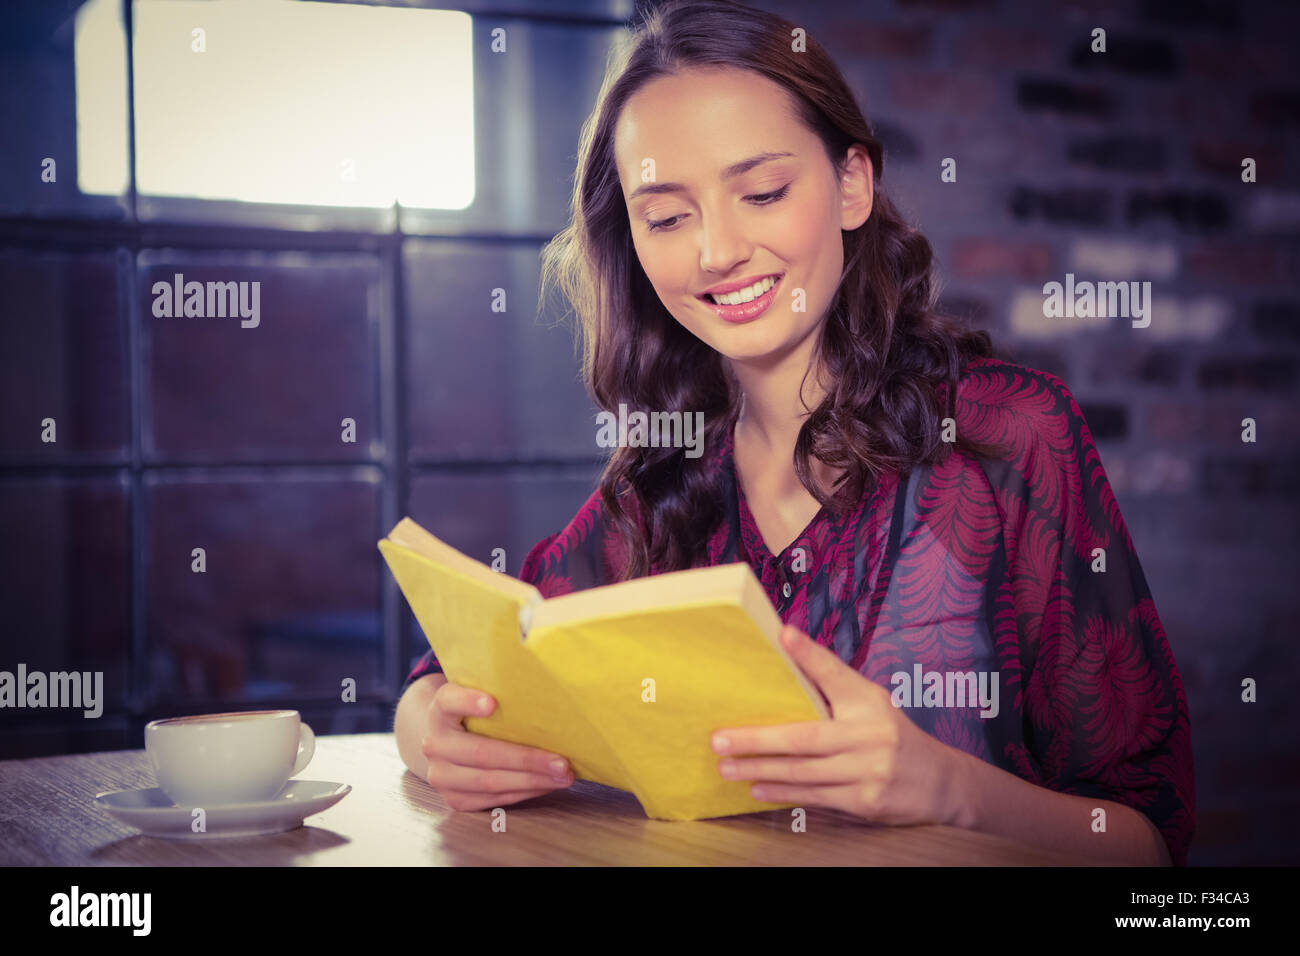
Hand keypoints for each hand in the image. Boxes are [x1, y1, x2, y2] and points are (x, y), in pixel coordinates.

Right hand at [421, 680, 573, 810]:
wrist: (448, 741)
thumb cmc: (476, 714)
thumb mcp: (479, 695)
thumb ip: (499, 692)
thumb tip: (549, 696)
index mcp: (440, 709)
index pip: (449, 701)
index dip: (469, 701)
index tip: (493, 703)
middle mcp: (435, 743)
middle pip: (481, 752)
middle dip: (526, 758)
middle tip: (561, 761)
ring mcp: (440, 775)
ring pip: (489, 781)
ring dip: (532, 781)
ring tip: (563, 777)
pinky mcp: (453, 798)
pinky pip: (493, 799)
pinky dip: (524, 792)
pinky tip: (546, 784)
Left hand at [711, 625, 960, 825]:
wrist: (939, 781)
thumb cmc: (890, 733)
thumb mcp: (869, 699)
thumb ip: (831, 680)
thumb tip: (787, 642)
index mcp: (868, 703)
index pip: (835, 674)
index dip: (810, 656)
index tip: (784, 634)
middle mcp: (869, 736)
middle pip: (803, 738)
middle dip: (758, 740)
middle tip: (719, 739)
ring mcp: (868, 772)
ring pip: (804, 773)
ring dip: (761, 770)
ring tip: (727, 767)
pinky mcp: (866, 803)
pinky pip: (816, 797)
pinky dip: (783, 793)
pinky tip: (757, 788)